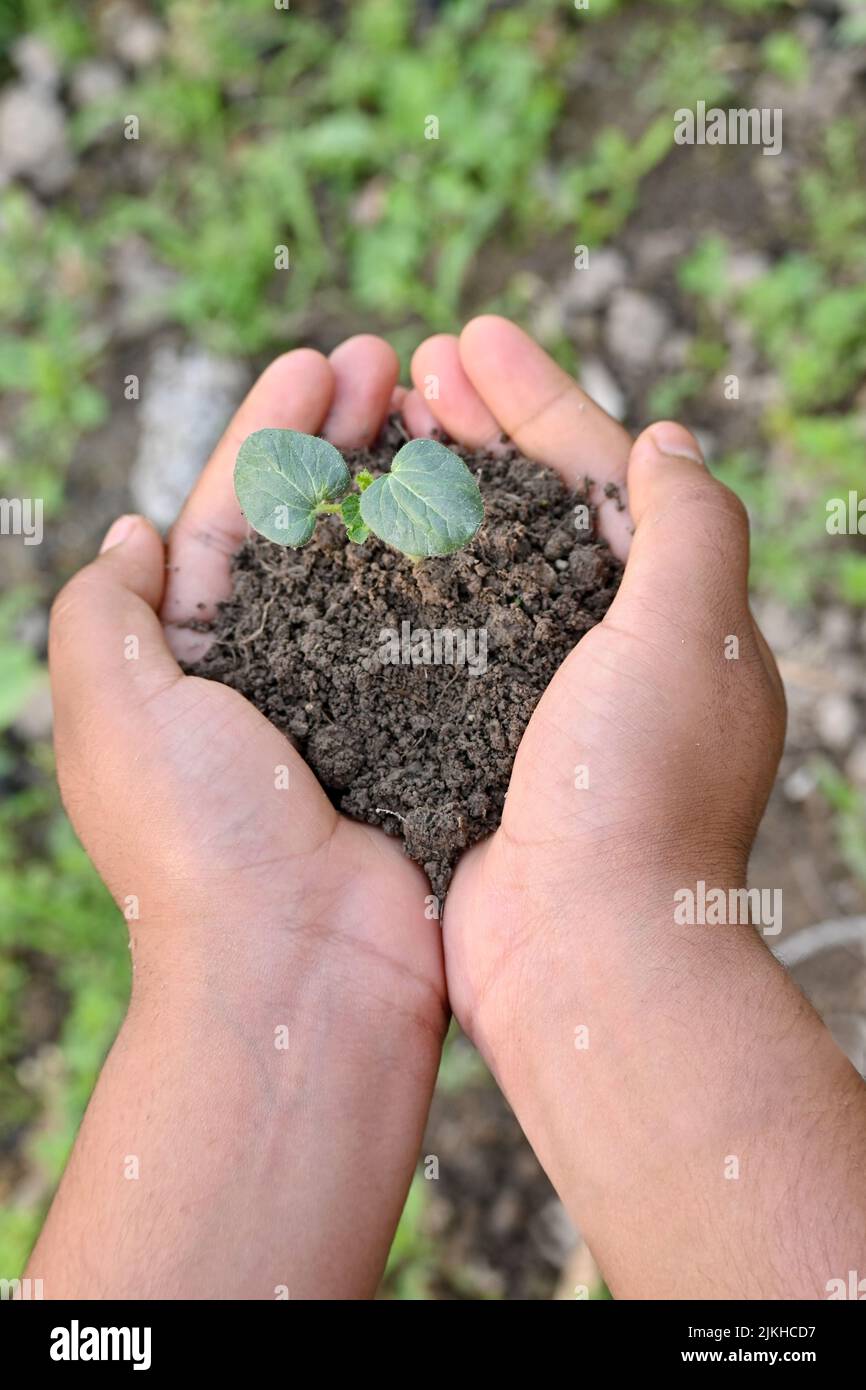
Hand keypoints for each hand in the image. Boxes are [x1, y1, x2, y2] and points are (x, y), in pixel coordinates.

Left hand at [34, 337, 446, 1298]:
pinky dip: (456, 570)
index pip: (225, 518)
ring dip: (405, 485)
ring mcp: (350, 708)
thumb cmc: (199, 841)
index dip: (269, 435)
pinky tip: (487, 512)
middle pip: (309, 527)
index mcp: (184, 663)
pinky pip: (438, 638)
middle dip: (344, 440)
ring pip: (381, 569)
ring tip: (443, 410)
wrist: (300, 973)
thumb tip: (128, 534)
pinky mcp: (419, 740)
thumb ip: (104, 611)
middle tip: (394, 363)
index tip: (318, 364)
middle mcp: (268, 678)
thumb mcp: (112, 707)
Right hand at [405, 316, 783, 1046]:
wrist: (583, 952)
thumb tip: (670, 438)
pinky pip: (435, 631)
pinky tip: (356, 536)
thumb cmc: (639, 792)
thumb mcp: (691, 637)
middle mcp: (609, 647)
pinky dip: (401, 574)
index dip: (540, 396)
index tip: (473, 334)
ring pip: (477, 561)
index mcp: (672, 612)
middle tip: (416, 364)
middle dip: (481, 427)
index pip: (603, 472)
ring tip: (381, 425)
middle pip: (535, 505)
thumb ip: (691, 526)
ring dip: (434, 487)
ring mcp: (535, 693)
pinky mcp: (474, 738)